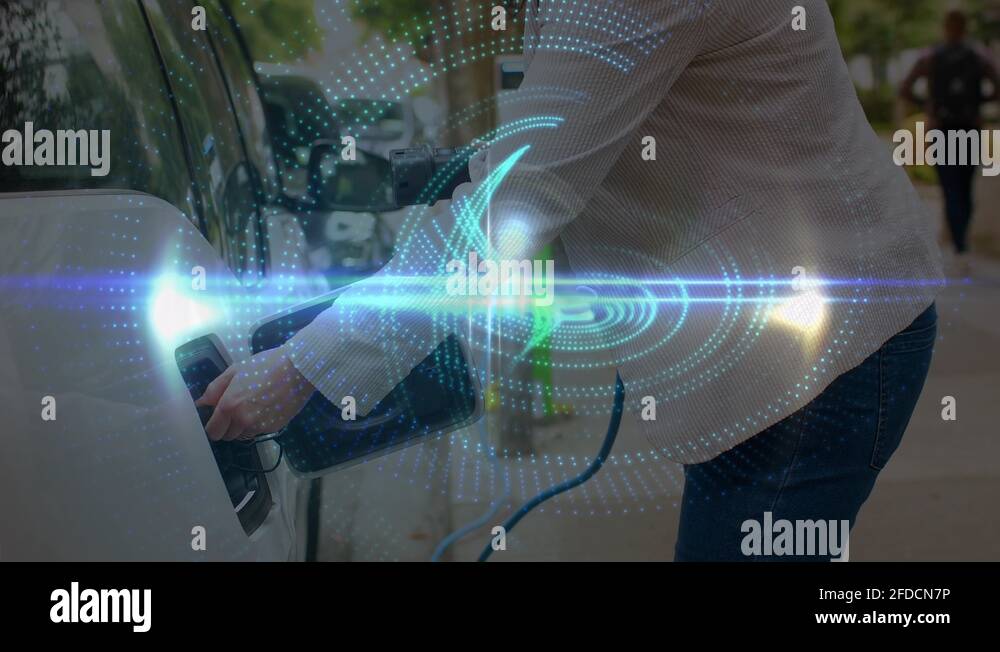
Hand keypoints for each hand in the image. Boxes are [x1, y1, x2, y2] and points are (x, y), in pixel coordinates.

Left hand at [196, 346, 314, 440]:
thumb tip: (201, 403)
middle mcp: (243, 420)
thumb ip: (215, 388)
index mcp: (230, 405)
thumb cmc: (265, 365)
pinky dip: (259, 424)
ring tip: (253, 408)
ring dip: (243, 427)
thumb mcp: (236, 370)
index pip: (213, 431)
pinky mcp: (275, 428)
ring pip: (243, 436)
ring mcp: (260, 426)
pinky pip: (259, 431)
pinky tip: (266, 408)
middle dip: (227, 426)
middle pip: (227, 436)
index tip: (216, 419)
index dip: (212, 426)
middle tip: (235, 410)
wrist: (298, 369)